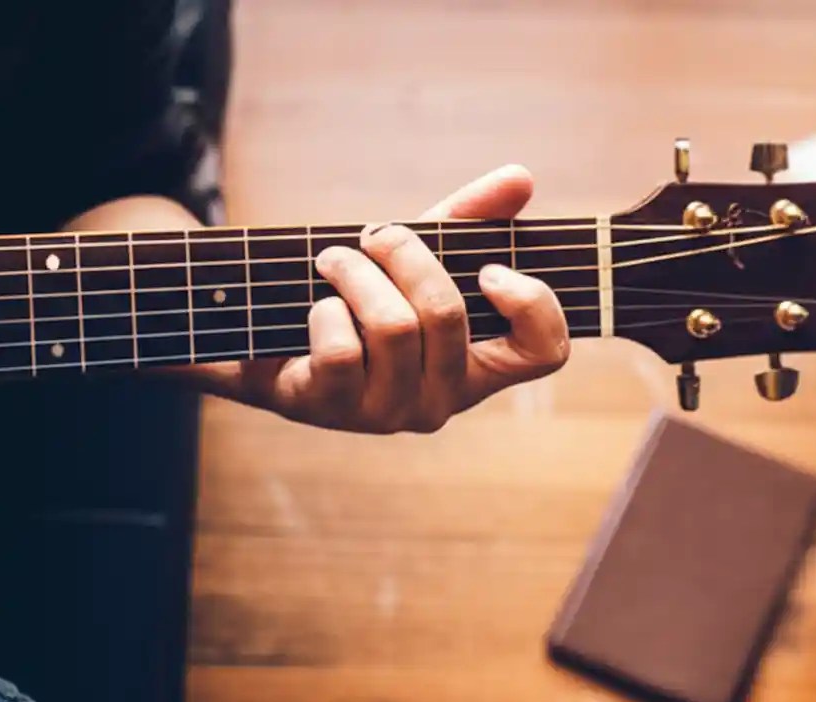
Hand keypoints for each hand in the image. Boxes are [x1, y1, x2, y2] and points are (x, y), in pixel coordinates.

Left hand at [191, 164, 569, 432]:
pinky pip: (342, 348)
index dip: (530, 302)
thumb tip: (521, 177)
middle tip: (375, 238)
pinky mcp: (334, 409)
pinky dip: (324, 309)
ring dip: (355, 273)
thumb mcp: (417, 255)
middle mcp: (443, 400)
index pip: (545, 353)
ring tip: (334, 260)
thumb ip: (470, 218)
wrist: (270, 330)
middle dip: (406, 255)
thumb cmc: (360, 296)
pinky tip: (316, 308)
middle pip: (447, 314)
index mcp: (479, 366)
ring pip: (392, 327)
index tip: (487, 268)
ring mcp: (389, 411)